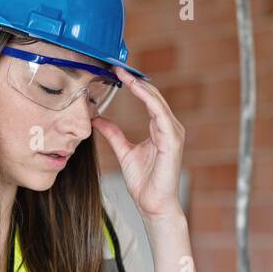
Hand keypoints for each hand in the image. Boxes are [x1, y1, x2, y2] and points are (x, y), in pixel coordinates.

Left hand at [91, 66, 186, 220]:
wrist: (152, 204)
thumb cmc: (144, 182)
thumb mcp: (124, 152)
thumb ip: (114, 134)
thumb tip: (98, 120)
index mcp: (160, 128)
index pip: (147, 99)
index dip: (133, 85)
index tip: (116, 73)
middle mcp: (169, 128)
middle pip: (153, 96)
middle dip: (135, 80)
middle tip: (117, 67)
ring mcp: (173, 133)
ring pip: (157, 101)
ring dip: (141, 86)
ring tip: (125, 75)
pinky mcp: (172, 141)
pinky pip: (161, 115)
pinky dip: (149, 101)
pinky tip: (137, 91)